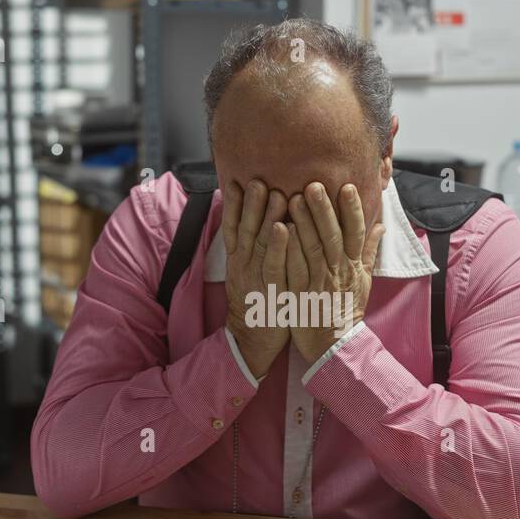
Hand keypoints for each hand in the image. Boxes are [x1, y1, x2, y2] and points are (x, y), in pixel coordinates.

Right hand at [224, 179, 290, 377]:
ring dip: (267, 217)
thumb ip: (252, 248)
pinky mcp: (271, 291)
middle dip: (251, 203)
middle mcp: (244, 265)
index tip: (237, 180)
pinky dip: (279, 246)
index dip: (235, 204)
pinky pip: (275, 265)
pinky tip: (285, 228)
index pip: (234, 226)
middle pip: (245, 228)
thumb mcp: (249, 273)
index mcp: (238, 259)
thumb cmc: (258, 301)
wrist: (252, 340)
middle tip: (258, 179)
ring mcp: (256, 278)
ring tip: (275, 193)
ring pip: (260, 243)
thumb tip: (258, 221)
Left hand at [285, 182, 384, 362]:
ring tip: (292, 198)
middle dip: (323, 210)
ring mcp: (318, 284)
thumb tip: (381, 225)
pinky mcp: (299, 296)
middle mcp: (338, 273)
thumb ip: (369, 251)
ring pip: (311, 250)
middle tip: (313, 184)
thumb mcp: (364, 281)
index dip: (352, 210)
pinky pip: (292, 270)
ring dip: (302, 224)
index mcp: (353, 267)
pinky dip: (287, 250)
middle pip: (332, 237)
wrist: (333, 347)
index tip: (347, 186)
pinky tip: (279, 231)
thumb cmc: (347, 310)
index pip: (356, 233)